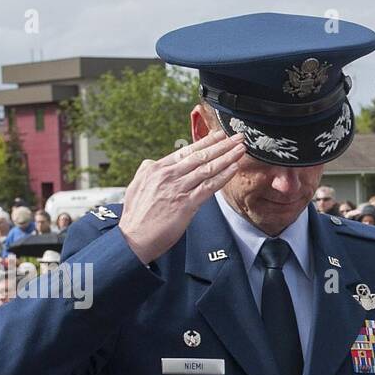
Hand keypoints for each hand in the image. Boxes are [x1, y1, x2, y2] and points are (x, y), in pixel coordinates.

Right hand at [118, 129, 246, 264]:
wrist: (133, 238)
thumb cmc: (136, 217)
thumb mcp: (135, 185)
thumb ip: (146, 172)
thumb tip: (153, 162)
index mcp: (156, 169)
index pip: (186, 151)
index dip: (205, 142)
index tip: (219, 135)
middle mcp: (168, 175)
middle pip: (200, 156)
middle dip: (222, 145)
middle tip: (237, 137)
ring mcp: (178, 189)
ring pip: (207, 168)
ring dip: (227, 157)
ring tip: (240, 149)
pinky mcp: (186, 204)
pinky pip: (209, 187)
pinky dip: (223, 176)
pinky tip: (234, 169)